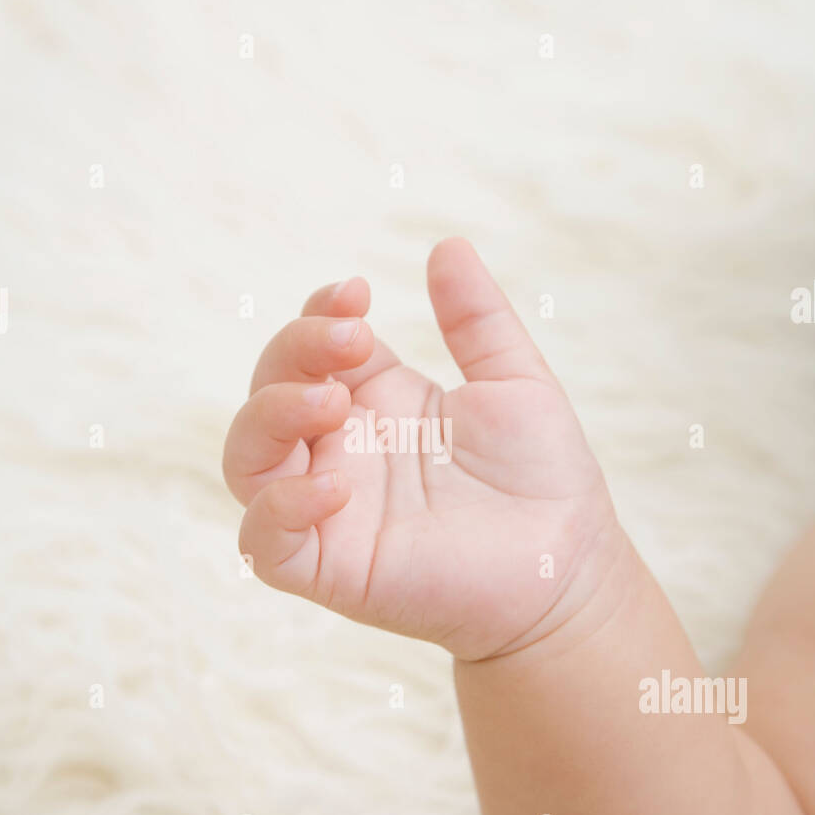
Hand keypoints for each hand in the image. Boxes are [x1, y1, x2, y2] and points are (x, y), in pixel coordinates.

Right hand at [223, 238, 619, 659]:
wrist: (568, 567)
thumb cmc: (544, 479)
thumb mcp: (515, 381)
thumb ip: (477, 319)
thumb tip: (448, 244)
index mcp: (375, 403)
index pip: (311, 348)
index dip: (317, 313)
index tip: (357, 295)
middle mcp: (341, 451)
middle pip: (267, 391)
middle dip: (292, 352)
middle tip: (352, 341)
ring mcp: (329, 510)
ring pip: (246, 460)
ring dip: (271, 417)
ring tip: (332, 402)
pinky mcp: (330, 569)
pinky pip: (264, 542)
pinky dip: (279, 509)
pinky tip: (334, 485)